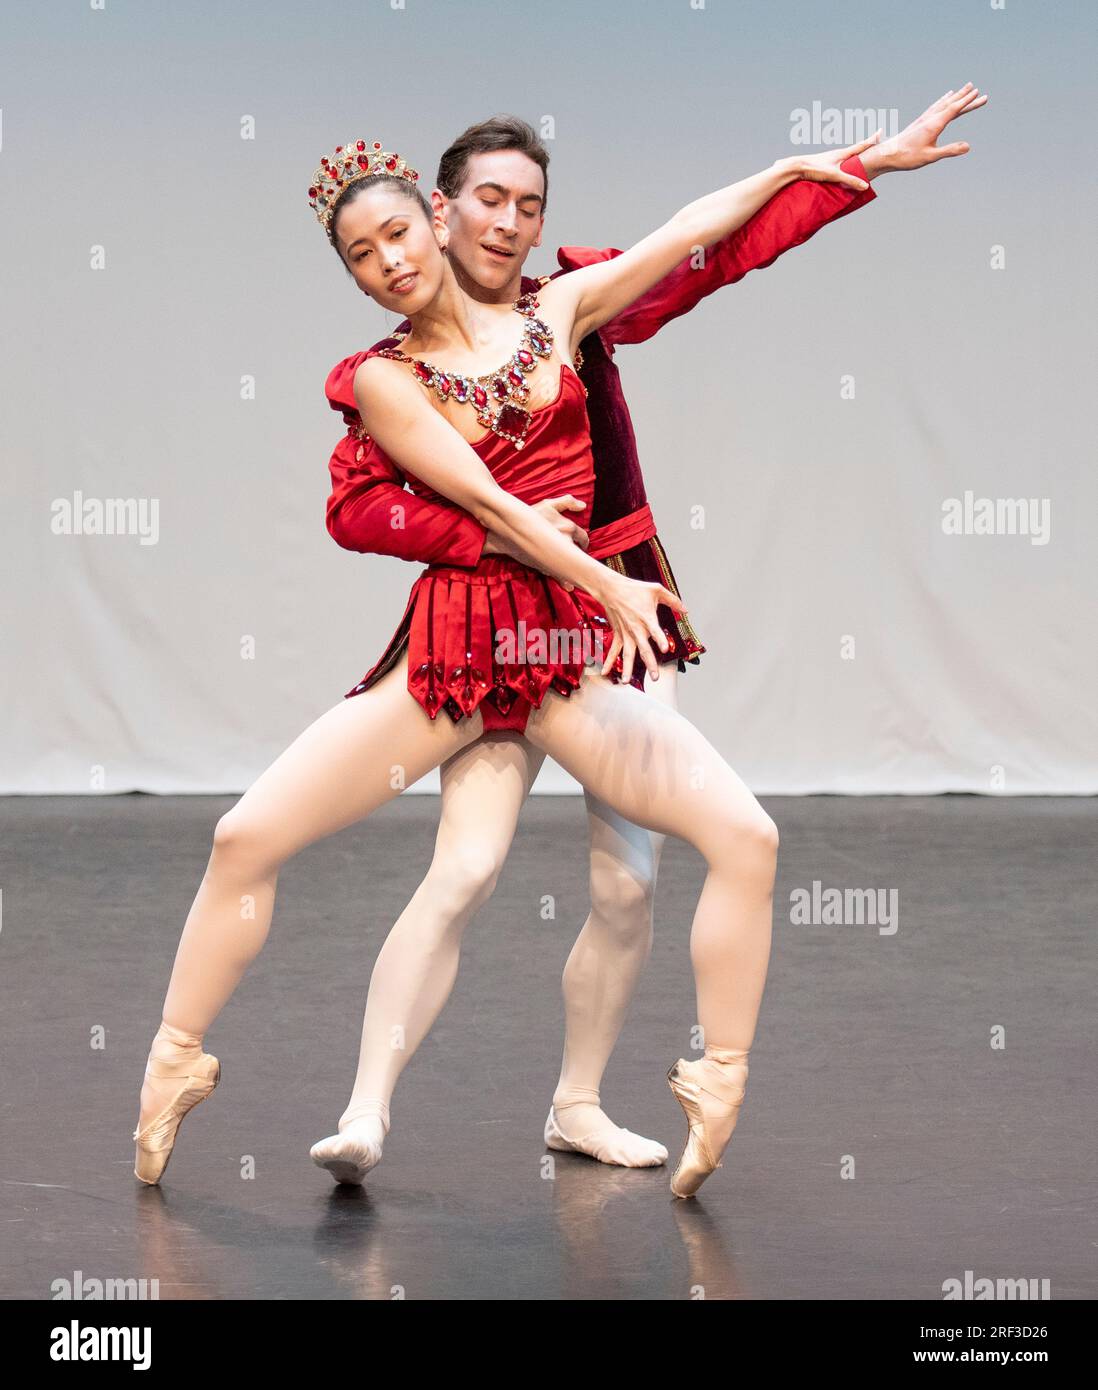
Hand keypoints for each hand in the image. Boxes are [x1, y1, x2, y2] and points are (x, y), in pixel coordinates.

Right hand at [482, 495, 588, 573]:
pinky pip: (558, 575)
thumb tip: (583, 506)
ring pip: (571, 566)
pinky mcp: (545, 565)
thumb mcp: (548, 504)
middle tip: (575, 554)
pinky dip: (564, 581)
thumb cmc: (529, 513)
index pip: (583, 537)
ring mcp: (555, 555)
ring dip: (575, 571)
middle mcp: (565, 542)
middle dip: (579, 555)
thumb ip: (567, 501)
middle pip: (579, 553)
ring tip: (577, 574)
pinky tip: (569, 586)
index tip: (581, 543)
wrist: (508, 528)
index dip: (583, 541)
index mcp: (568, 527)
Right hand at [590, 568, 687, 682]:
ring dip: (627, 668)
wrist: (611, 589)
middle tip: (655, 677)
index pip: (655, 631)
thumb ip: (673, 600)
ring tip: (627, 681)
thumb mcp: (656, 590)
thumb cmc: (634, 589)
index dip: (660, 640)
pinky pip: (614, 650)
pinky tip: (606, 672)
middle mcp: (636, 629)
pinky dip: (609, 661)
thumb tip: (686, 610)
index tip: (665, 649)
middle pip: (644, 650)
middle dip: (649, 664)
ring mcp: (626, 634)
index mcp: (647, 618)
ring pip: (627, 654)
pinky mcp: (618, 634)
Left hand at [773, 132, 880, 191]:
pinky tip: (842, 168)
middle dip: (865, 146)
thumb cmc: (815, 168)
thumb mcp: (835, 175)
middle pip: (855, 149)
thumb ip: (850, 180)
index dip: (872, 140)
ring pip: (846, 156)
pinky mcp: (824, 164)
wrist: (796, 166)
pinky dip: (845, 163)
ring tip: (861, 156)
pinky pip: (839, 163)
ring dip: (855, 155)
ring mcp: (830, 158)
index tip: (881, 131)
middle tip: (874, 142)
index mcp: (842, 153)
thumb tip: (865, 186)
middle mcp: (837, 153)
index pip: (861, 145)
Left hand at [861, 83, 987, 175]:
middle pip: (950, 104)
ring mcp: (924, 119)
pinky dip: (943, 101)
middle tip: (976, 88)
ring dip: (955, 97)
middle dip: (964, 97)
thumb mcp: (931, 156)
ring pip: (943, 104)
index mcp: (934, 124)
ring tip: (964, 90)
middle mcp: (929, 118)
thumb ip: (949, 150)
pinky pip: (935, 107)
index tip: (979, 94)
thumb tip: (968, 146)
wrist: (887, 154)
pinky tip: (945, 98)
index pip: (954, 109)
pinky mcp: (920, 122)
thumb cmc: (907, 157)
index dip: (967, 101)